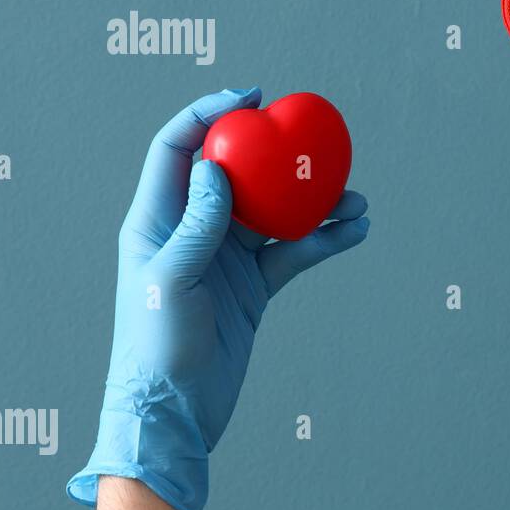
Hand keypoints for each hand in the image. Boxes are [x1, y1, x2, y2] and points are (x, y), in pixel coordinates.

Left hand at [67, 88, 369, 509]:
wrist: (174, 411)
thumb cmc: (154, 347)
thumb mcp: (169, 281)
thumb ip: (194, 225)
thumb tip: (216, 168)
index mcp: (157, 219)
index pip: (180, 148)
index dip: (210, 114)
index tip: (252, 98)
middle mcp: (193, 230)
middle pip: (239, 173)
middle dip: (277, 153)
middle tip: (315, 140)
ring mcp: (227, 258)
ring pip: (276, 213)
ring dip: (314, 202)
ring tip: (354, 199)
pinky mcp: (254, 287)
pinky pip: (294, 252)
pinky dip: (325, 240)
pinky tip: (355, 232)